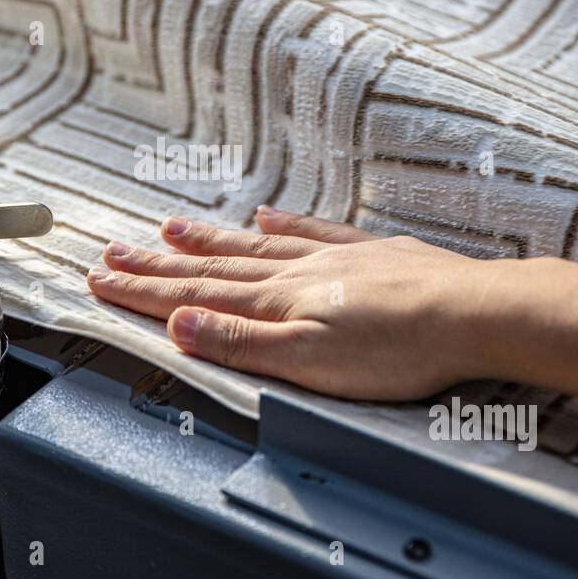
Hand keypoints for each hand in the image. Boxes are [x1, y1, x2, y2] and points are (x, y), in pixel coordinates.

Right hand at [86, 206, 516, 399]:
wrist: (475, 314)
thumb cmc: (400, 349)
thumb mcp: (311, 362)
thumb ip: (242, 342)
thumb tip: (178, 326)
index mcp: (278, 301)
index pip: (193, 296)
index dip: (143, 290)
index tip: (102, 278)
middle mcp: (297, 272)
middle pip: (214, 265)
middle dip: (159, 263)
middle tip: (114, 251)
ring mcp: (333, 259)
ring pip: (255, 246)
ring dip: (209, 239)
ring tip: (171, 227)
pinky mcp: (370, 255)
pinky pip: (313, 233)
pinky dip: (283, 225)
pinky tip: (267, 217)